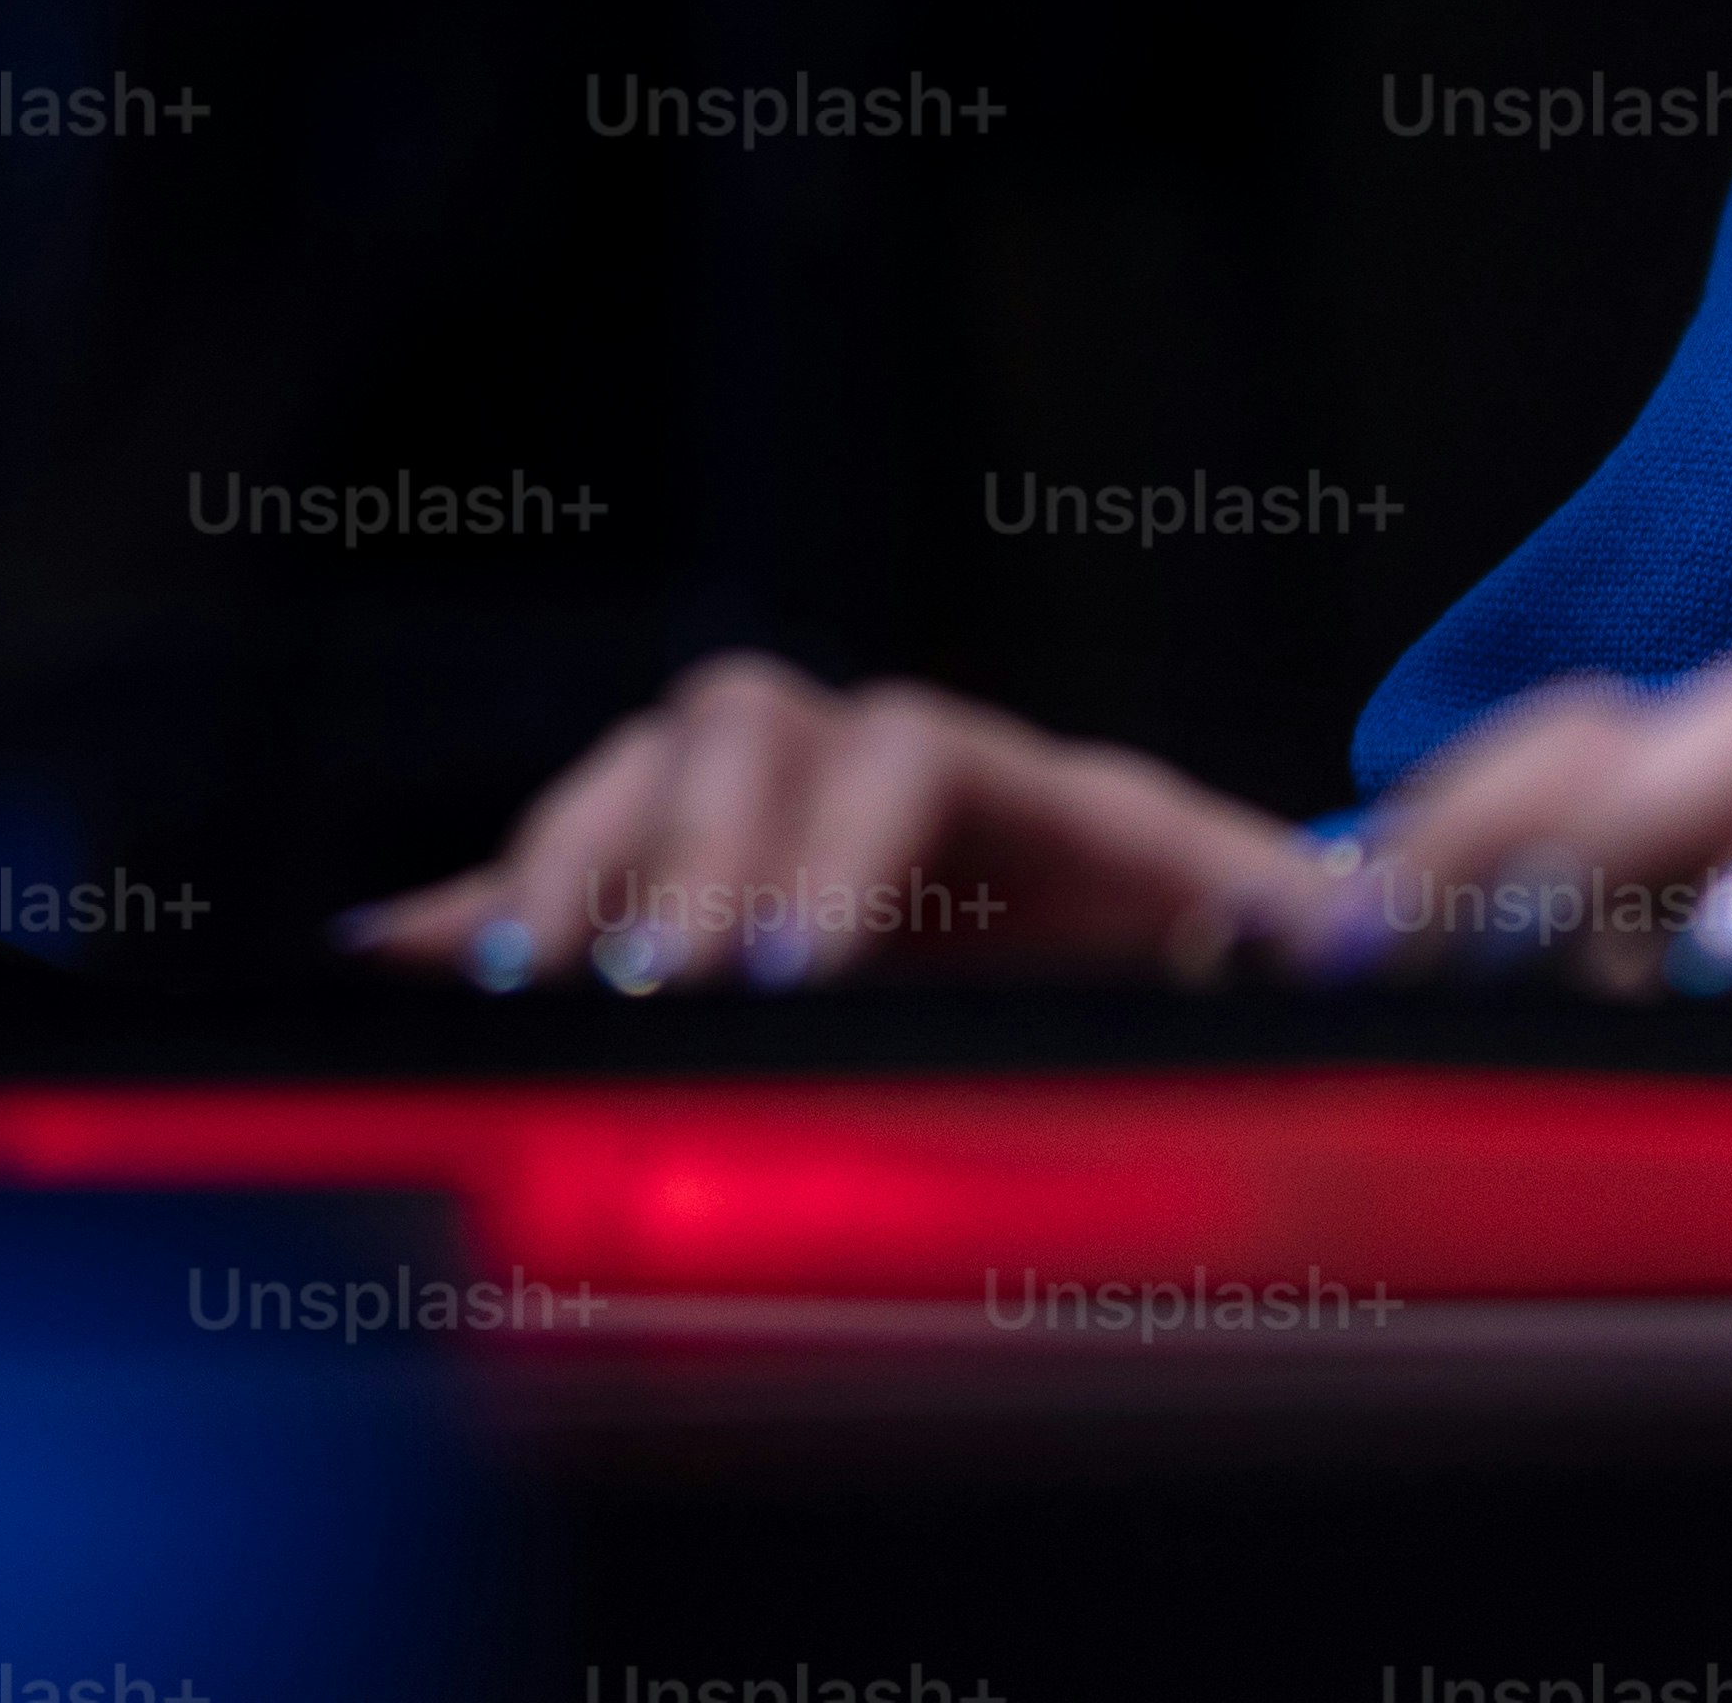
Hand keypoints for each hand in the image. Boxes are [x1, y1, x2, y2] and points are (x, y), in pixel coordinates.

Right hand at [343, 650, 1332, 994]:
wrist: (1246, 995)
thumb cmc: (1278, 997)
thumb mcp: (1305, 976)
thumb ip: (1305, 954)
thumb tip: (1348, 935)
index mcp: (1054, 798)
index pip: (915, 750)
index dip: (835, 850)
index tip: (778, 979)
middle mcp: (904, 780)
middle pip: (751, 734)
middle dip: (679, 859)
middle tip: (645, 997)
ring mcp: (798, 836)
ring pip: (644, 784)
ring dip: (569, 880)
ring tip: (518, 998)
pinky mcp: (716, 919)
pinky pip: (573, 891)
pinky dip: (478, 921)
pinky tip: (382, 964)